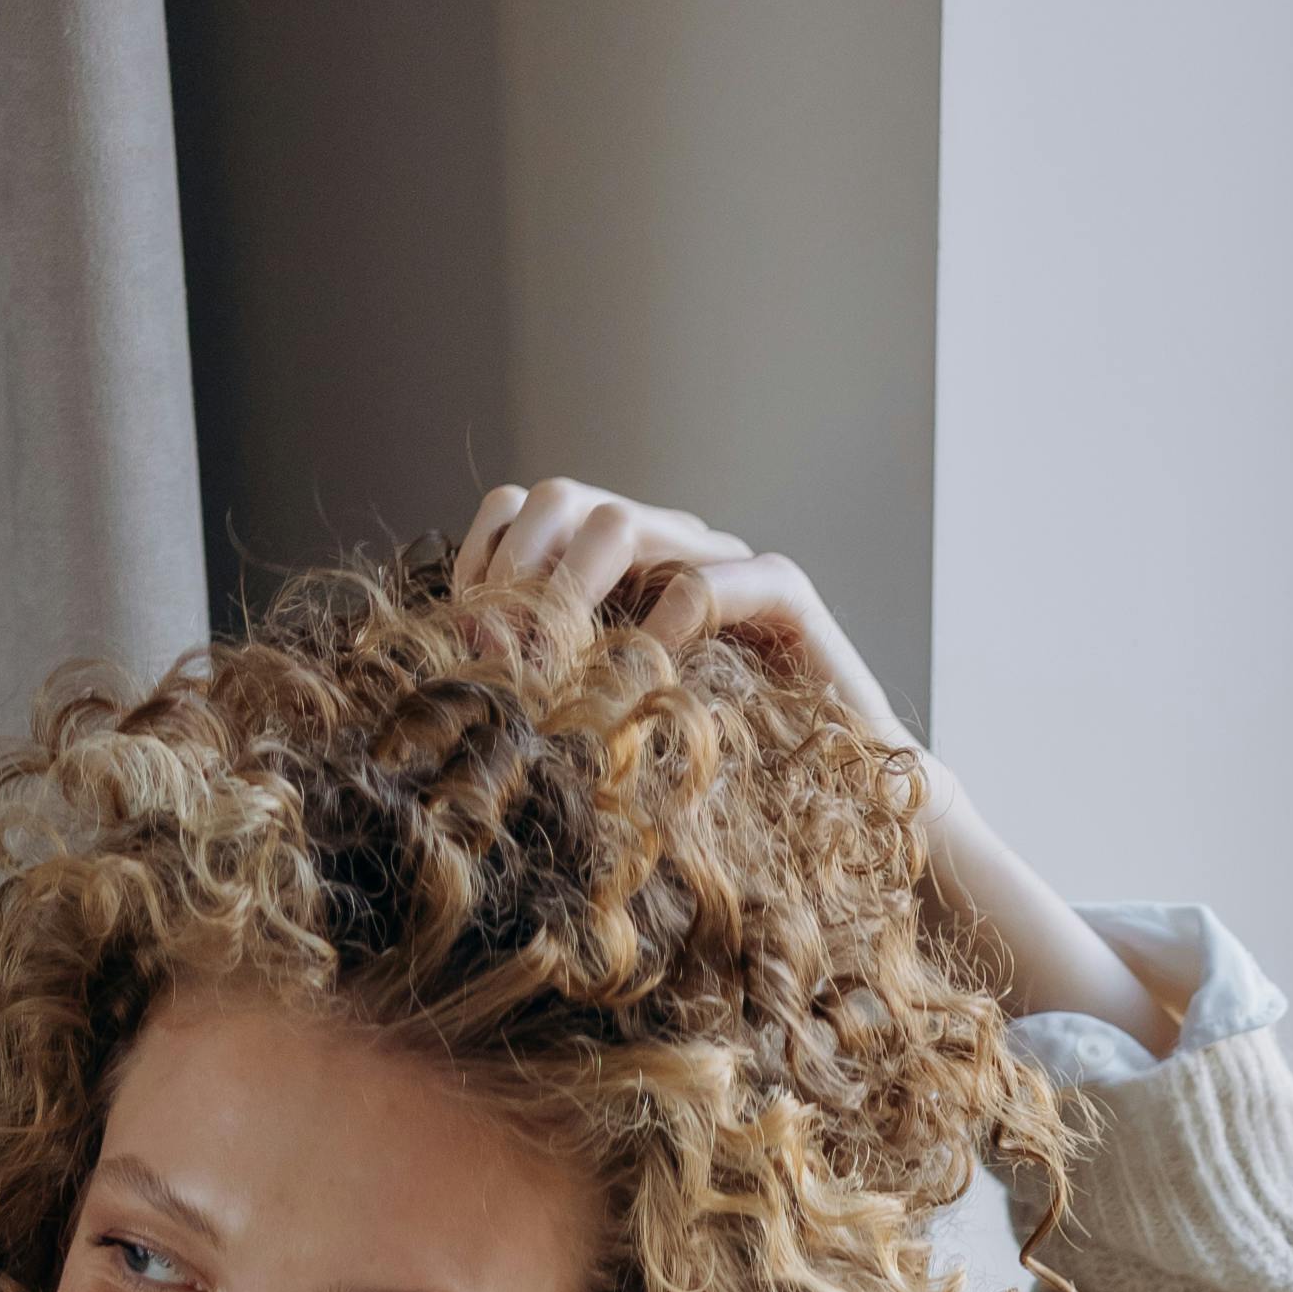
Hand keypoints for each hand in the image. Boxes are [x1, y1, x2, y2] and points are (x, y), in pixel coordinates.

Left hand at [450, 477, 908, 742]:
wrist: (833, 792)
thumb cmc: (716, 763)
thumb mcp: (609, 717)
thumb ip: (550, 684)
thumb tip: (462, 684)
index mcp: (620, 566)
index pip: (526, 512)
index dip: (482, 564)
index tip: (459, 641)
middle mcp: (668, 544)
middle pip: (563, 499)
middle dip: (513, 575)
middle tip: (494, 659)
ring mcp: (724, 558)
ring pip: (623, 524)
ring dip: (568, 595)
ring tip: (549, 670)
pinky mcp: (782, 593)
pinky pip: (704, 586)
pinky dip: (659, 634)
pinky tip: (639, 688)